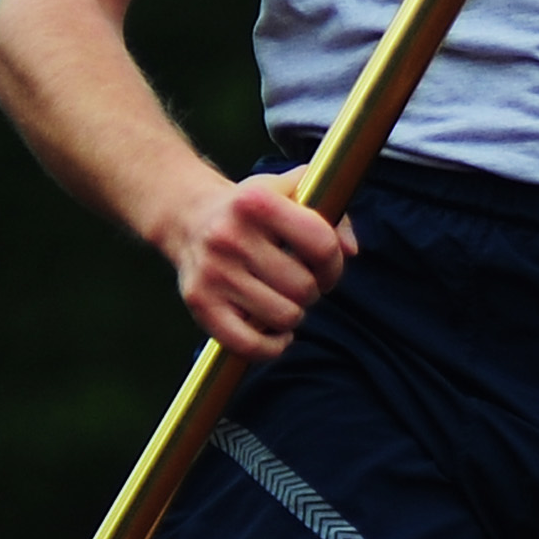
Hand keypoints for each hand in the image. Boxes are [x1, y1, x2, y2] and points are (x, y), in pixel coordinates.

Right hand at [155, 174, 350, 360]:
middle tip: (300, 283)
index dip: (334, 263)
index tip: (326, 267)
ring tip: (282, 299)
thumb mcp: (291, 192)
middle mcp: (230, 236)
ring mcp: (213, 273)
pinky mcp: (201, 304)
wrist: (187, 217)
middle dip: (312, 290)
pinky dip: (272, 346)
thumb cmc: (252, 210)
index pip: (321, 245)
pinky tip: (275, 332)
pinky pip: (250, 344)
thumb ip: (332, 213)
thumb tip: (350, 250)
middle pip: (305, 287)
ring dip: (293, 315)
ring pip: (285, 317)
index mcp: (256, 202)